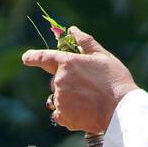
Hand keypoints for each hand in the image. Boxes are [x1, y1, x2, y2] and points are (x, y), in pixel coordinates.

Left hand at [22, 27, 138, 133]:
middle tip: (87, 85)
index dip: (33, 57)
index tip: (26, 58)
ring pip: (58, 97)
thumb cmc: (115, 81)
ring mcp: (60, 99)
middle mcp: (60, 81)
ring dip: (68, 97)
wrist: (121, 110)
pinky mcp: (63, 116)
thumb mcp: (103, 56)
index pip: (43, 57)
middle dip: (67, 81)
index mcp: (67, 63)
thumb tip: (73, 30)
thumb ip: (85, 42)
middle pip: (56, 79)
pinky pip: (59, 113)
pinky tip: (83, 111)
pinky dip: (68, 113)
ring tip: (88, 100)